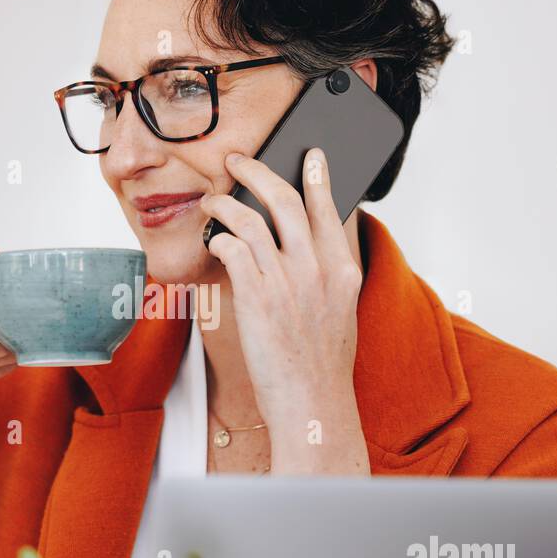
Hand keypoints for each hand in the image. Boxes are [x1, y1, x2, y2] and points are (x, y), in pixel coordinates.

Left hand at [199, 149, 369, 473]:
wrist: (312, 402)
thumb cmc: (322, 363)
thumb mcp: (340, 310)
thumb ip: (328, 274)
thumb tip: (307, 246)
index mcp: (343, 270)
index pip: (328, 209)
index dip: (318, 178)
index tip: (310, 155)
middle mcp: (317, 268)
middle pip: (285, 201)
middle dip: (257, 172)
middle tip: (237, 162)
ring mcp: (287, 281)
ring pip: (250, 219)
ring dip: (225, 204)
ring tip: (213, 201)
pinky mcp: (256, 297)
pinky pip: (231, 249)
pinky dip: (219, 239)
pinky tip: (213, 243)